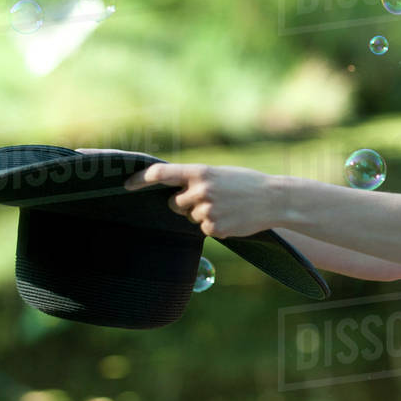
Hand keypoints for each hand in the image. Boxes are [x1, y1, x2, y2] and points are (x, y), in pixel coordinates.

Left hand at [122, 162, 279, 238]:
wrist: (275, 199)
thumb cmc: (246, 183)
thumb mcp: (220, 173)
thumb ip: (197, 179)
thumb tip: (172, 192)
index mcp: (201, 171)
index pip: (161, 174)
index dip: (140, 180)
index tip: (125, 185)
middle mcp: (201, 189)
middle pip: (174, 203)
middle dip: (184, 204)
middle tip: (208, 199)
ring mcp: (207, 209)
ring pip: (190, 217)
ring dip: (203, 214)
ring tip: (227, 207)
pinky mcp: (215, 227)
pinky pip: (205, 229)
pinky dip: (216, 226)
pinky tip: (233, 218)